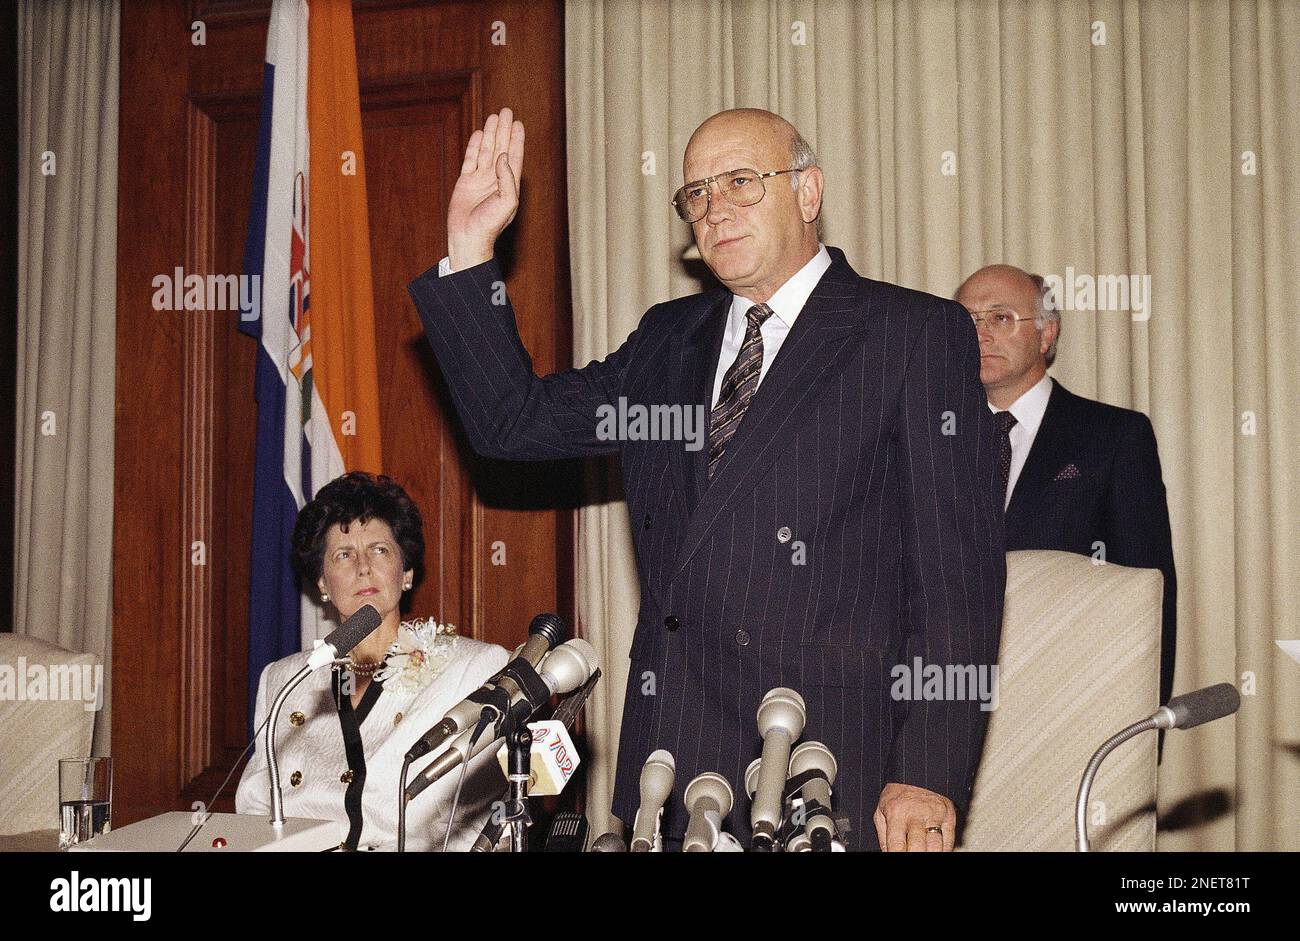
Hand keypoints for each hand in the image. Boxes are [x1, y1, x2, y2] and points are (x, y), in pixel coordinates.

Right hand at [446, 107, 524, 270]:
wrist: (468, 237)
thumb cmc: (490, 225)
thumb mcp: (507, 202)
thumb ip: (507, 179)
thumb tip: (502, 156)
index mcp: (509, 184)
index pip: (514, 156)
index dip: (516, 139)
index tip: (518, 123)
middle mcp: (496, 179)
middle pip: (501, 148)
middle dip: (504, 130)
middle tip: (506, 111)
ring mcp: (480, 180)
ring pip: (486, 151)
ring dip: (490, 134)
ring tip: (494, 117)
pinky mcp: (466, 182)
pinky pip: (471, 160)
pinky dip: (474, 147)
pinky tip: (478, 135)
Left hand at [873, 782, 955, 851]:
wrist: (917, 774)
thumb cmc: (897, 795)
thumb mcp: (881, 812)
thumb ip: (884, 836)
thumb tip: (887, 854)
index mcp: (896, 813)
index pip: (897, 845)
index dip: (897, 856)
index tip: (897, 858)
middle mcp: (916, 814)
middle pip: (918, 847)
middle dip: (914, 855)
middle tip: (911, 855)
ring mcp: (935, 815)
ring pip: (935, 846)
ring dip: (930, 853)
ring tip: (923, 852)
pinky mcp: (949, 816)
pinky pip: (948, 841)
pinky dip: (943, 850)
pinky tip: (934, 850)